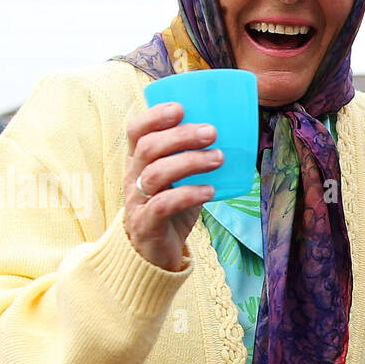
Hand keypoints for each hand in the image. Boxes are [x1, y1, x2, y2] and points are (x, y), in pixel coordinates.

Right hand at [124, 102, 224, 270]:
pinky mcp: (147, 224)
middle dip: (181, 136)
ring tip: (218, 158)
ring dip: (190, 162)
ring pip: (156, 173)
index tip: (181, 108)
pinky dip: (189, 194)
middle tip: (212, 132)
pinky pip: (164, 204)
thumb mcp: (179, 179)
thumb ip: (193, 158)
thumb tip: (232, 134)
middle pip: (148, 147)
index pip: (136, 130)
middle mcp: (132, 177)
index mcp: (138, 161)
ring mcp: (137, 201)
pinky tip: (210, 190)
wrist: (154, 255)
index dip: (154, 116)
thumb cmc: (171, 209)